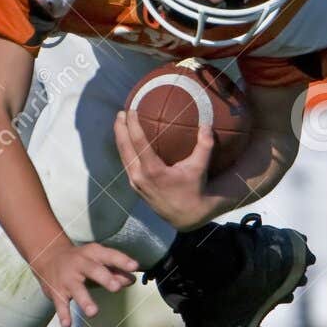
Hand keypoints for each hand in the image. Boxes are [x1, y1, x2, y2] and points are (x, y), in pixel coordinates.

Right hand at [29, 241, 138, 326]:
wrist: (48, 256)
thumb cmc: (81, 261)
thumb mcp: (97, 261)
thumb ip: (115, 271)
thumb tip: (132, 281)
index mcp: (93, 254)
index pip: (109, 255)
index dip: (122, 260)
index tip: (134, 266)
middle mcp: (80, 263)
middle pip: (93, 270)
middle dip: (105, 278)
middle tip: (116, 287)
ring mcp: (67, 278)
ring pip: (77, 289)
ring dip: (85, 300)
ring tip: (93, 313)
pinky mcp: (57, 291)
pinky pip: (60, 304)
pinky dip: (63, 314)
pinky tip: (67, 324)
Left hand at [112, 108, 223, 228]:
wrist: (186, 216)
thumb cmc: (194, 190)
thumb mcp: (200, 168)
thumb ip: (204, 145)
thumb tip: (206, 124)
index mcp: (153, 171)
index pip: (138, 142)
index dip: (133, 124)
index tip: (131, 110)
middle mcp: (140, 176)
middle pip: (124, 147)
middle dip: (120, 128)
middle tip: (121, 112)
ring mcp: (135, 182)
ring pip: (122, 156)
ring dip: (120, 138)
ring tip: (120, 122)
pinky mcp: (135, 186)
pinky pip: (126, 163)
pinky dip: (125, 149)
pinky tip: (126, 141)